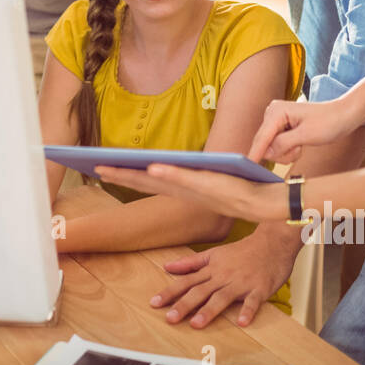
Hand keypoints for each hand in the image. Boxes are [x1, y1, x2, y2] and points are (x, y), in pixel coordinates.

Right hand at [95, 164, 288, 222]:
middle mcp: (186, 193)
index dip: (123, 175)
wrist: (272, 202)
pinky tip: (151, 167)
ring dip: (134, 175)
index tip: (101, 167)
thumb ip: (193, 172)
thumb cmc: (245, 189)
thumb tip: (172, 162)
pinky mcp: (212, 186)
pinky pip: (186, 179)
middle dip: (118, 174)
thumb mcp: (214, 178)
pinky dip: (168, 174)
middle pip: (145, 182)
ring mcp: (196, 190)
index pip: (147, 182)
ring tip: (109, 167)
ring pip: (159, 181)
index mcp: (184, 191)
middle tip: (93, 167)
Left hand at [151, 226, 301, 328]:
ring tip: (196, 324)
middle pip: (200, 291)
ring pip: (222, 297)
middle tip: (170, 318)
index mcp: (212, 269)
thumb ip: (191, 262)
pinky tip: (242, 322)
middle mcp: (223, 276)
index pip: (186, 281)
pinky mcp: (259, 289)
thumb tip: (167, 266)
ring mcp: (241, 283)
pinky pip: (253, 301)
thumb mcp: (214, 254)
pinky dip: (248, 311)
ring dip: (209, 310)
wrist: (272, 242)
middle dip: (184, 305)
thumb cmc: (243, 251)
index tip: (154, 303)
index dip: (170, 292)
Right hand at [248, 96, 360, 164]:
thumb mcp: (307, 135)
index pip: (262, 137)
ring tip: (302, 145)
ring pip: (271, 148)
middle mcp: (272, 113)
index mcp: (276, 111)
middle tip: (299, 148)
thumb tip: (267, 153)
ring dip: (287, 152)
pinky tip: (300, 144)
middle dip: (281, 152)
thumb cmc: (329, 122)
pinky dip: (289, 150)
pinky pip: (278, 146)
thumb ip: (284, 144)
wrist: (344, 115)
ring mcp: (276, 120)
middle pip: (265, 144)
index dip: (254, 153)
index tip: (245, 167)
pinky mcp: (281, 127)